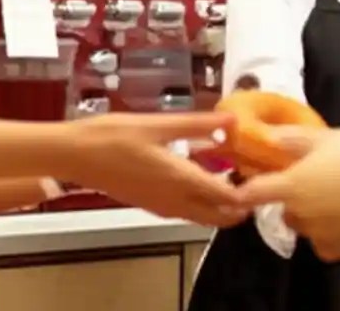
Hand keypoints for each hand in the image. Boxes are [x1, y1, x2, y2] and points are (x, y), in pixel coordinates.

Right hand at [66, 112, 248, 227]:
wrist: (75, 155)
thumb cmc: (113, 136)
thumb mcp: (159, 124)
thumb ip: (198, 125)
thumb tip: (233, 122)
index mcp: (181, 180)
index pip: (228, 199)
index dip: (250, 193)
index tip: (264, 176)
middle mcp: (175, 200)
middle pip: (219, 217)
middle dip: (240, 206)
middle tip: (251, 180)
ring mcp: (161, 206)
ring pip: (202, 216)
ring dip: (220, 204)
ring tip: (230, 176)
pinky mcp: (150, 204)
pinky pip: (184, 210)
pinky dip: (200, 201)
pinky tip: (198, 176)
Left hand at [239, 112, 339, 261]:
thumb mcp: (331, 138)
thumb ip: (297, 140)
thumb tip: (269, 137)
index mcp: (292, 187)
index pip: (255, 192)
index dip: (245, 191)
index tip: (241, 191)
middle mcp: (303, 217)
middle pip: (288, 213)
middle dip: (297, 203)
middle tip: (319, 185)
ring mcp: (326, 238)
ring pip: (313, 230)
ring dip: (321, 219)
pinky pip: (337, 243)